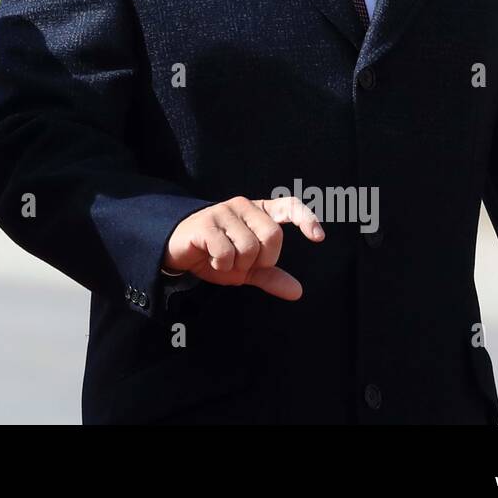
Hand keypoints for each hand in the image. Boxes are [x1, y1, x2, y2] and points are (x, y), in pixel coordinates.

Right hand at [163, 196, 323, 296]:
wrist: (179, 251)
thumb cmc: (216, 254)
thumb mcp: (246, 269)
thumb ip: (271, 276)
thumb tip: (298, 291)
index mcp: (258, 212)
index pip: (288, 206)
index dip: (306, 219)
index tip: (318, 238)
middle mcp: (243, 206)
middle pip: (273, 236)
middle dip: (262, 260)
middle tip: (243, 263)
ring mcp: (224, 212)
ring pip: (250, 247)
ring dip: (238, 265)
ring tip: (223, 261)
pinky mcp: (206, 223)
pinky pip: (227, 252)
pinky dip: (222, 265)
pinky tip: (212, 259)